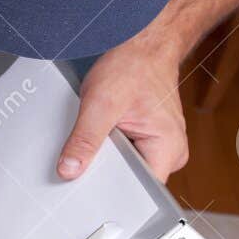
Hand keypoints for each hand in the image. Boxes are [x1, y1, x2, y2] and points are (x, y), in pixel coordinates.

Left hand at [59, 39, 188, 182]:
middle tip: (75, 170)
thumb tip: (69, 170)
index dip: (110, 194)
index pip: (139, 190)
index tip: (85, 196)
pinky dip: (104, 151)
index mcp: (169, 149)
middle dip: (101, 177)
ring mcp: (157, 146)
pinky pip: (121, 156)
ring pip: (122, 169)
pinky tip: (92, 143)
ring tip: (86, 151)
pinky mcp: (144, 140)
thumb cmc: (133, 65)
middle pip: (129, 182)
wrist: (143, 43)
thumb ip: (85, 140)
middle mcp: (169, 152)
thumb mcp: (101, 103)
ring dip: (102, 162)